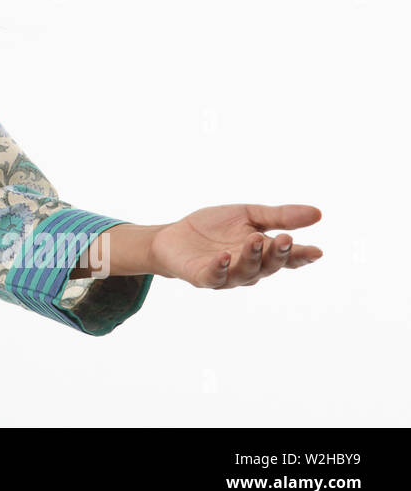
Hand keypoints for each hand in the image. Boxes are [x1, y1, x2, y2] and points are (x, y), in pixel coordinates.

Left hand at [148, 203, 322, 288]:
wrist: (173, 237)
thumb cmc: (213, 228)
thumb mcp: (248, 215)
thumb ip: (279, 217)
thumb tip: (318, 213)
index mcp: (262, 253)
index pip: (287, 257)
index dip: (301, 256)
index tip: (316, 252)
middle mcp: (249, 268)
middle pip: (269, 265)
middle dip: (277, 254)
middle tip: (285, 239)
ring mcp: (227, 275)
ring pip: (245, 271)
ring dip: (251, 256)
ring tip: (254, 239)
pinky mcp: (203, 277)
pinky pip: (215, 276)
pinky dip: (221, 266)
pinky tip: (225, 255)